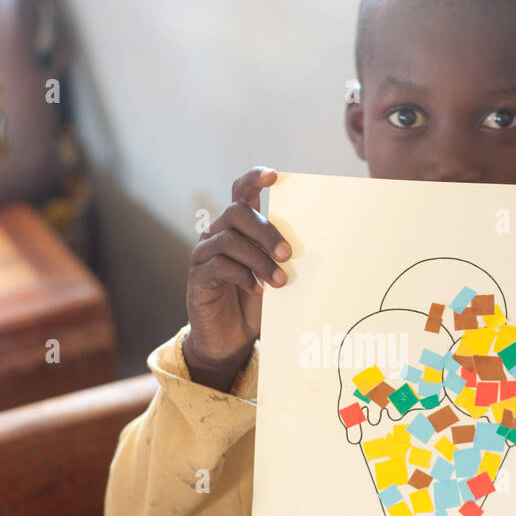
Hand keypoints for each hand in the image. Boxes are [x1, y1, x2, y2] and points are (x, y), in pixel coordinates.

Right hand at [182, 166, 291, 391]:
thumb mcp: (274, 274)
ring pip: (228, 240)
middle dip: (266, 231)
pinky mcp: (198, 276)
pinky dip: (242, 276)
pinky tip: (257, 290)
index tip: (275, 176)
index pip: (241, 191)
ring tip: (279, 281)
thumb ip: (283, 256)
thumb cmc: (255, 302)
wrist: (230, 338)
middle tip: (287, 254)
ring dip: (258, 259)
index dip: (254, 179)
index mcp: (239, 227)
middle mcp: (218, 233)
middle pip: (236, 213)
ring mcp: (205, 254)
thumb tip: (317, 244)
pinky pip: (218, 266)